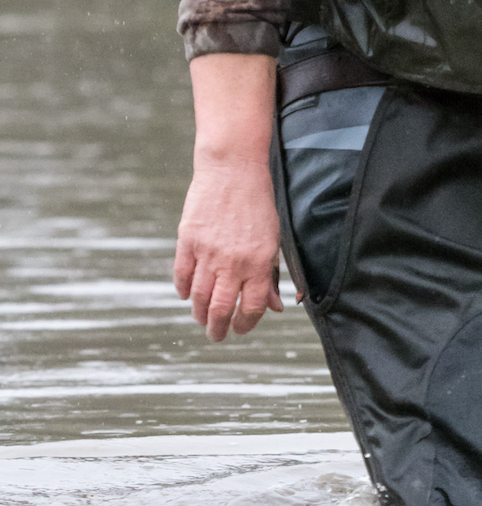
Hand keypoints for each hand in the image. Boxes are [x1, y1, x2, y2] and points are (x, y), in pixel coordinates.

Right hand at [174, 157, 283, 339]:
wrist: (233, 170)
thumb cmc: (258, 206)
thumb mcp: (273, 240)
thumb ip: (271, 275)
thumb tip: (276, 308)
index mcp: (259, 263)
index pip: (252, 307)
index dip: (246, 323)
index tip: (241, 328)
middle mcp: (233, 262)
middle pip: (222, 309)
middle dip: (218, 329)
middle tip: (216, 335)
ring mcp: (208, 253)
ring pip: (199, 297)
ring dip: (200, 314)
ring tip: (202, 319)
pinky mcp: (188, 241)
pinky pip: (182, 276)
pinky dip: (184, 290)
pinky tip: (187, 295)